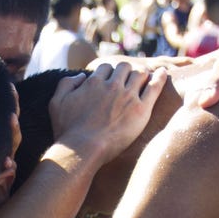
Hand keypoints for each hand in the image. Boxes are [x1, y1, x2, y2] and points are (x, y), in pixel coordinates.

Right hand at [49, 62, 166, 166]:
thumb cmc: (67, 131)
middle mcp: (111, 85)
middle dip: (127, 71)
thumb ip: (66, 84)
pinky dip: (160, 77)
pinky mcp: (141, 109)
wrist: (83, 150)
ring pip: (140, 73)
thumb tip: (80, 76)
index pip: (105, 68)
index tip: (112, 80)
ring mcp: (127, 96)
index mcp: (93, 82)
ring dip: (142, 73)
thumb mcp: (56, 103)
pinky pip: (155, 86)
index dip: (109, 73)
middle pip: (124, 67)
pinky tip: (163, 74)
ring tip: (147, 78)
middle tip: (130, 78)